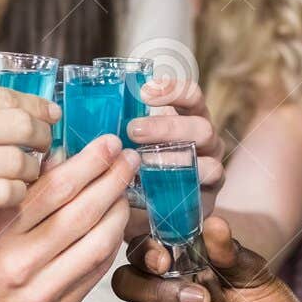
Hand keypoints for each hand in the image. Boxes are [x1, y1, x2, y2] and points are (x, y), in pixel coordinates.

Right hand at [0, 79, 58, 236]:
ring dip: (32, 173)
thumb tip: (17, 109)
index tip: (53, 120)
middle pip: (23, 127)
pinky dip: (16, 197)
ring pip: (18, 163)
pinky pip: (3, 195)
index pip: (11, 97)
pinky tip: (10, 198)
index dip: (40, 110)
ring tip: (27, 178)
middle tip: (47, 151)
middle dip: (43, 140)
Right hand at [0, 136, 134, 301]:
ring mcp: (40, 293)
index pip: (56, 188)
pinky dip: (109, 246)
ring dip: (119, 214)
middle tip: (129, 160)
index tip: (108, 143)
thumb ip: (17, 193)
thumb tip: (60, 158)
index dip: (90, 161)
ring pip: (98, 246)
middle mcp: (20, 264)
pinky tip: (112, 228)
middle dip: (114, 180)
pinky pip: (94, 275)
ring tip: (125, 192)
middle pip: (84, 214)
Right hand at [112, 216, 301, 301]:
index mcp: (182, 267)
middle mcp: (166, 295)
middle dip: (155, 289)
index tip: (164, 260)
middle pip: (125, 283)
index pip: (141, 251)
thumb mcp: (257, 278)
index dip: (144, 252)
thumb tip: (214, 223)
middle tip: (200, 297)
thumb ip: (231, 254)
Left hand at [131, 77, 225, 211]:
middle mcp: (205, 140)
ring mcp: (211, 166)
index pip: (191, 96)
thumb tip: (90, 114)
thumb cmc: (139, 167)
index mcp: (189, 119)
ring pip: (206, 155)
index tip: (144, 92)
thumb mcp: (130, 144)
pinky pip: (207, 185)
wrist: (149, 210)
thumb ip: (122, 128)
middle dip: (166, 127)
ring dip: (175, 158)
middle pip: (200, 126)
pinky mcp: (210, 194)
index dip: (173, 90)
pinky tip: (161, 184)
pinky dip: (187, 182)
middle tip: (133, 130)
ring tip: (144, 161)